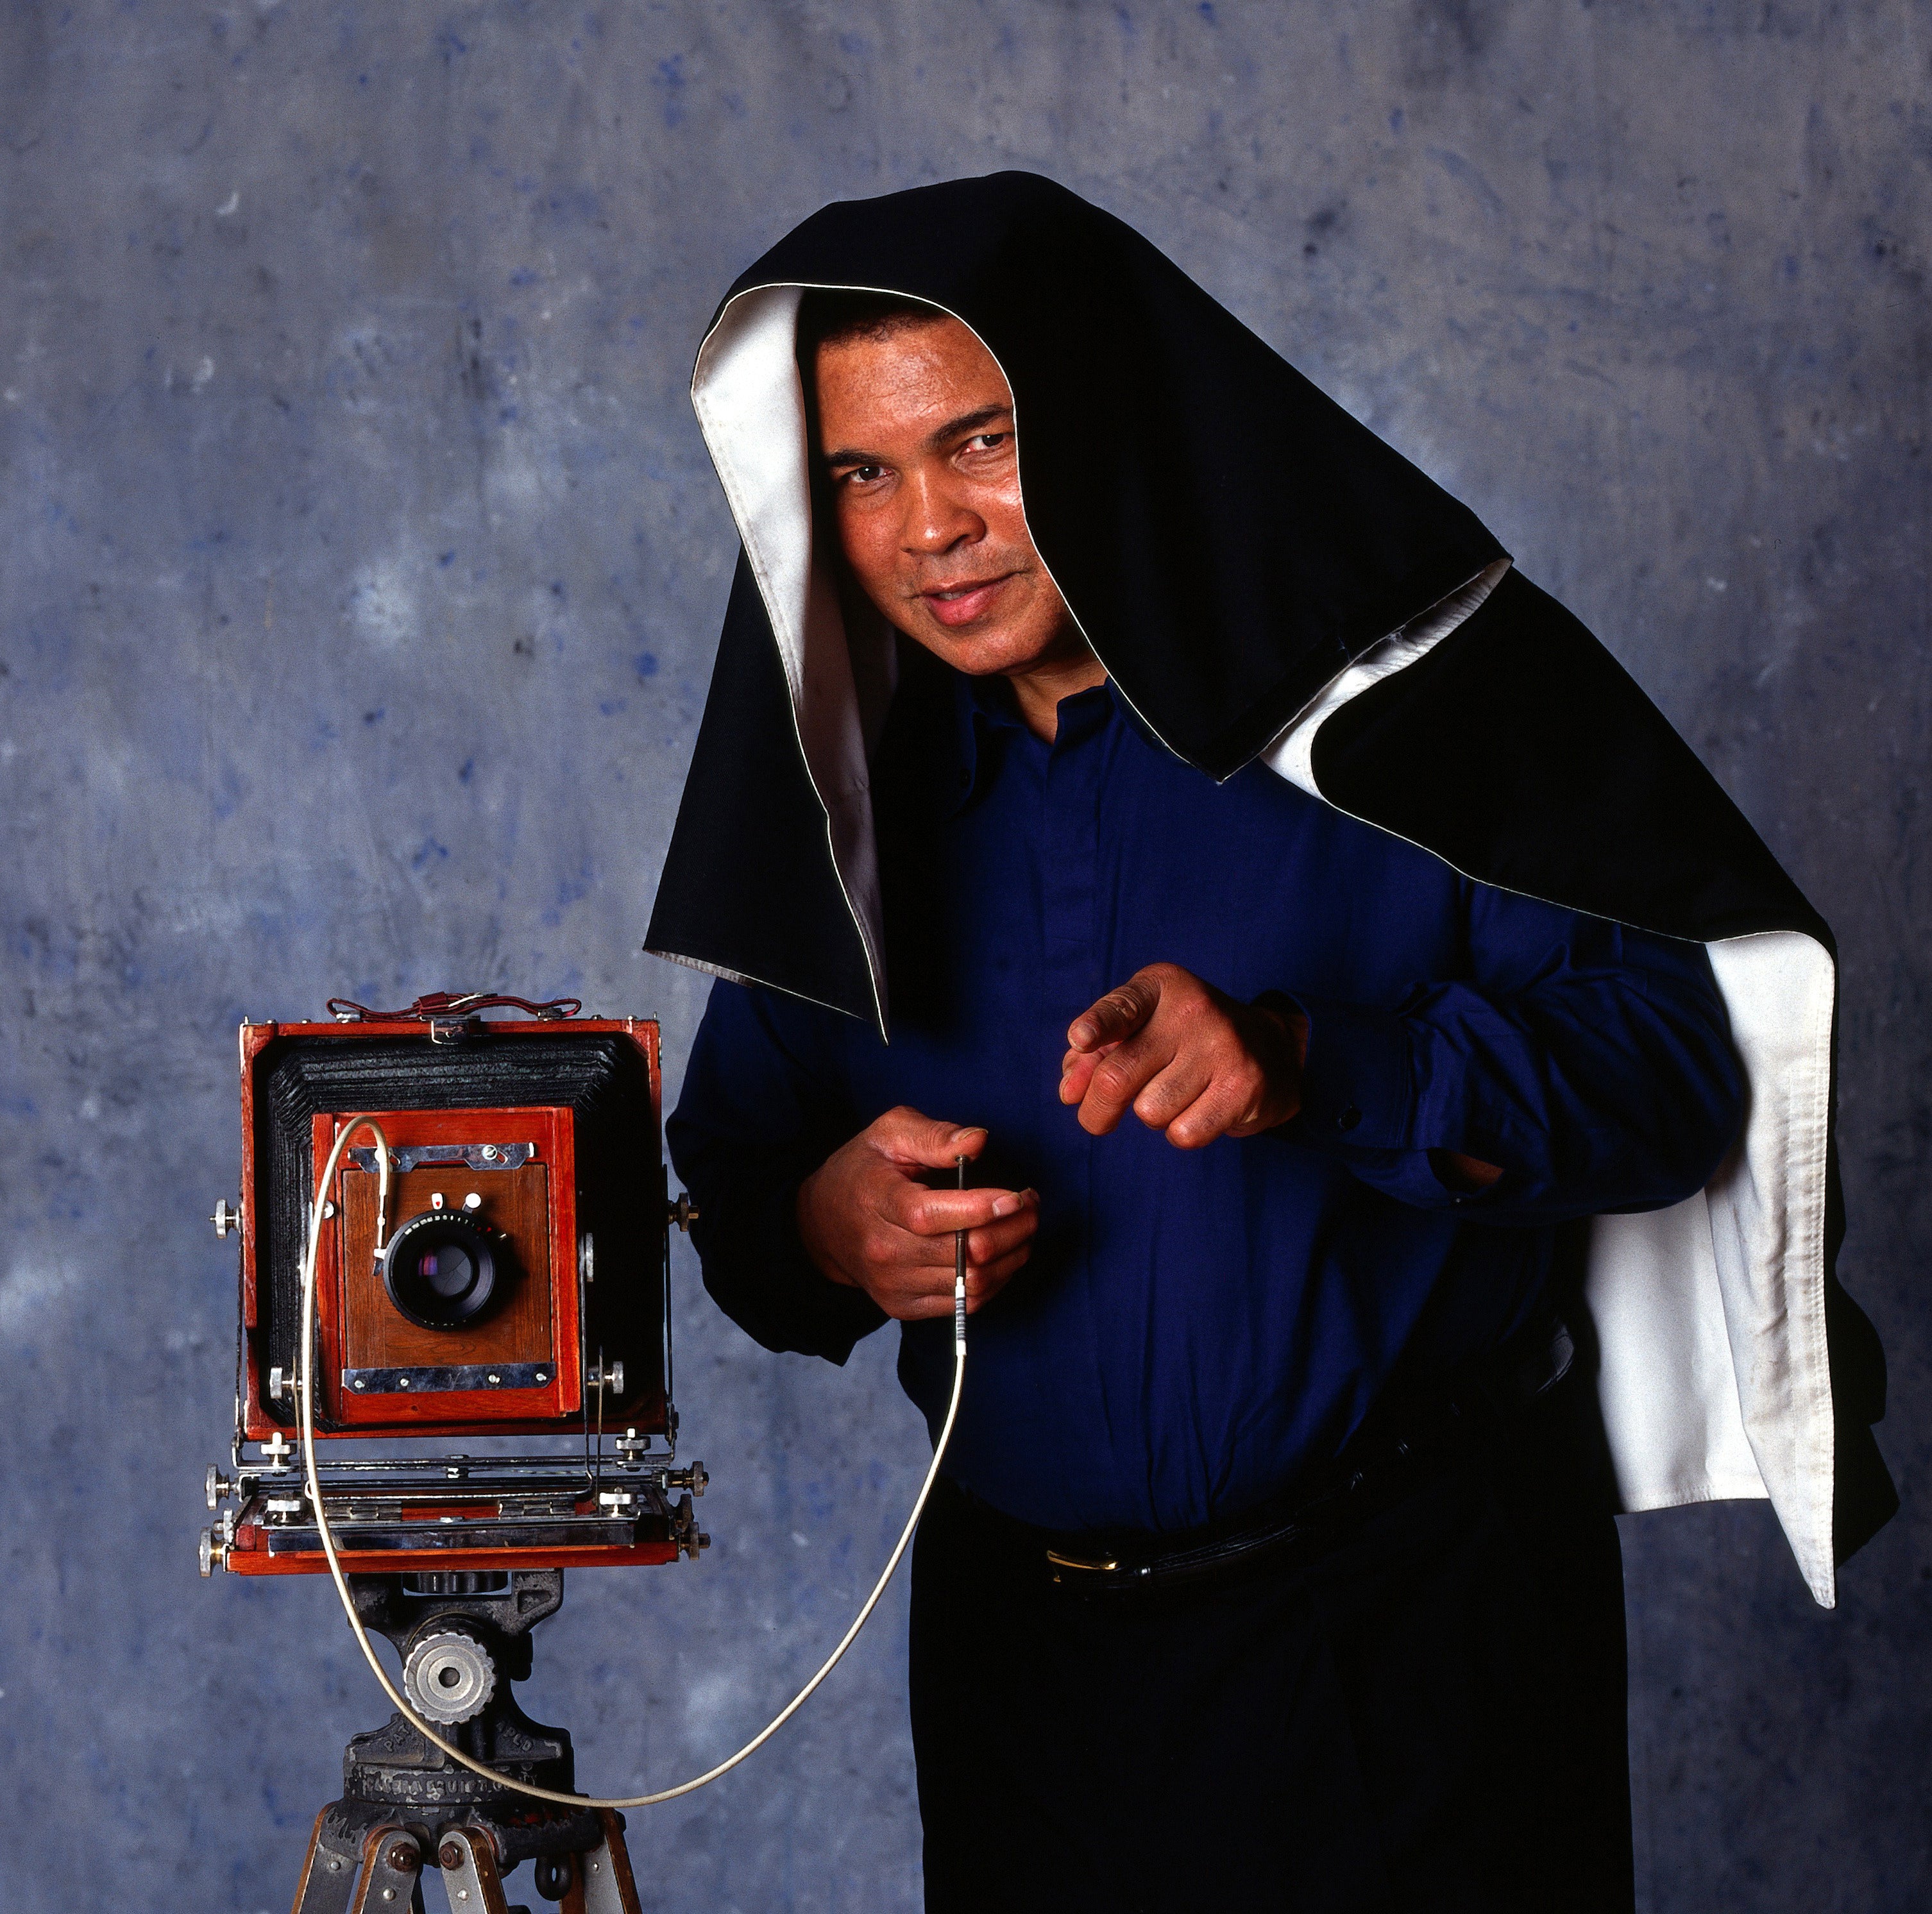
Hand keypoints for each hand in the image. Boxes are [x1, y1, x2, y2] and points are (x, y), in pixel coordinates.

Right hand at [796, 1106, 1039, 1320]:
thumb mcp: (889, 1134)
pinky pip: (966, 1304)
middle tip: (1031, 1205)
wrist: (822, 1225)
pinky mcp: (904, 1307)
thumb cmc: (863, 1171)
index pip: (933, 1216)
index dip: (983, 1209)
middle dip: (1012, 1229)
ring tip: (1024, 1226)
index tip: (1017, 1196)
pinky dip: (996, 1280)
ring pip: (973, 1283)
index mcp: (879, 1202)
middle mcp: (884, 1252)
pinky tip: (1004, 1253)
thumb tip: (978, 1141)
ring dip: (1012, 1255)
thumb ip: (934, 1136)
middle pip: (964, 1253)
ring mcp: (894, 1285)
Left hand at [1060, 963, 1305, 1148]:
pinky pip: (1183, 1132)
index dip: (1098, 1025)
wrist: (1271, 1049)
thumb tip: (1069, 1092)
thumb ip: (1095, 1053)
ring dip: (1151, 1115)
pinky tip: (1197, 1110)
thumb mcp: (1140, 1028)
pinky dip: (1180, 1132)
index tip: (1080, 1039)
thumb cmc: (1184, 1040)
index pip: (1122, 1007)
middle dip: (1096, 1111)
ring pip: (1149, 1111)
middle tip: (1096, 1119)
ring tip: (1174, 1094)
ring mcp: (1221, 1047)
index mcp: (1160, 987)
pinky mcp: (1243, 1087)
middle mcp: (1192, 1010)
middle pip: (1117, 1077)